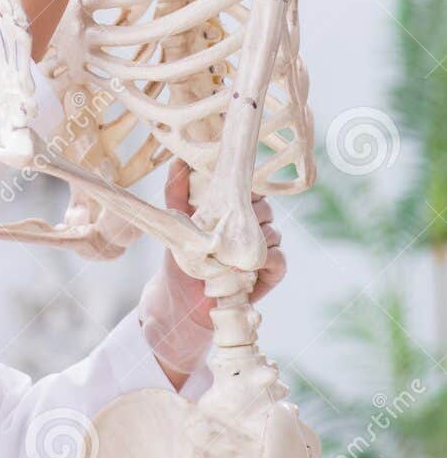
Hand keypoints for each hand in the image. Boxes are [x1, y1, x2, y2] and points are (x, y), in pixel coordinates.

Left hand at [139, 157, 285, 383]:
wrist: (183, 297)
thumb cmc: (183, 255)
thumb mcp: (177, 221)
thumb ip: (177, 191)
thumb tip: (177, 160)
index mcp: (236, 209)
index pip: (252, 190)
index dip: (245, 190)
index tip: (230, 195)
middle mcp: (255, 225)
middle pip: (266, 209)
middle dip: (248, 216)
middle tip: (226, 227)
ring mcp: (266, 247)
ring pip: (274, 232)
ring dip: (253, 241)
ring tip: (228, 251)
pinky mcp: (272, 271)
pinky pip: (280, 258)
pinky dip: (266, 260)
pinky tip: (247, 266)